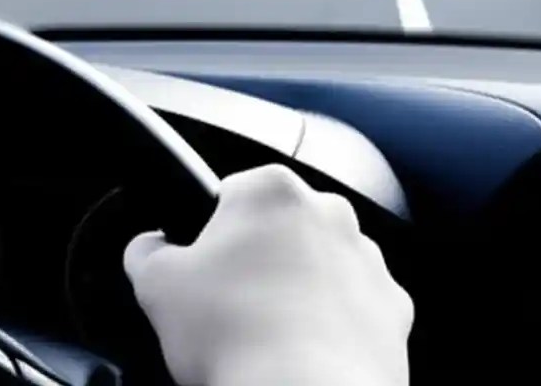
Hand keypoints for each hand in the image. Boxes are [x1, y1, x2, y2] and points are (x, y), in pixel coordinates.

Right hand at [124, 165, 412, 385]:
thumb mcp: (155, 284)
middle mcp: (329, 213)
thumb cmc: (234, 338)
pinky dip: (331, 324)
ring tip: (266, 335)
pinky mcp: (394, 308)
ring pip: (317, 265)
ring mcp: (369, 261)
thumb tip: (149, 246)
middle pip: (277, 228)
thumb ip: (145, 250)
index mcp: (271, 190)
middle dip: (255, 260)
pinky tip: (302, 351)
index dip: (206, 237)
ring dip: (295, 289)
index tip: (200, 272)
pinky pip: (353, 306)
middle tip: (227, 306)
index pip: (228, 194)